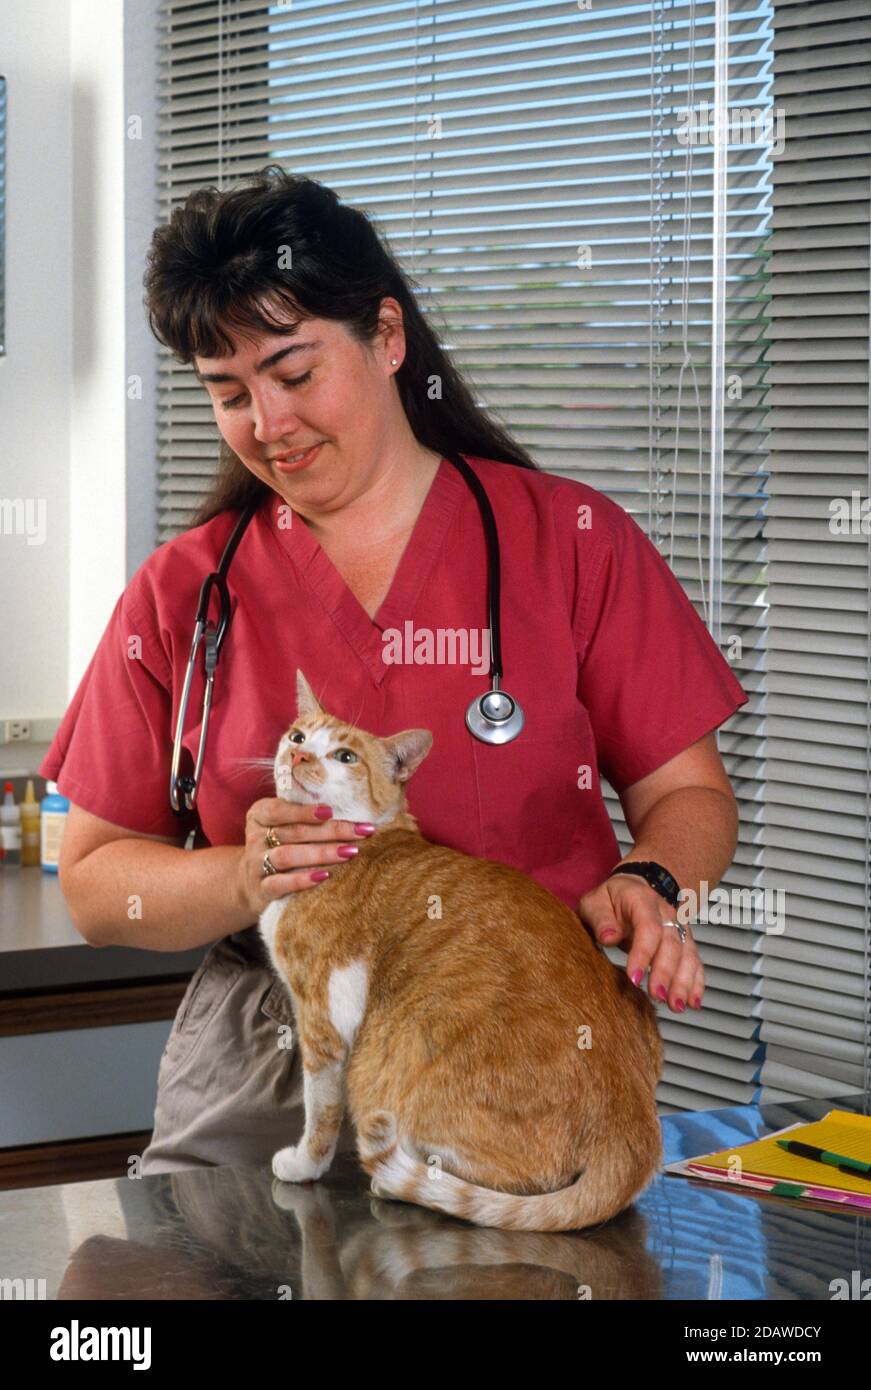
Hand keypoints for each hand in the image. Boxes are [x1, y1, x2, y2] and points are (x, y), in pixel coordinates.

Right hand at [236, 798, 374, 918]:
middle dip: (331, 831)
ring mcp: (256, 864)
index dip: (305, 811)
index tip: (331, 811)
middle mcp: (256, 838)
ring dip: (321, 853)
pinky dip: (301, 880)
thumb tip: (350, 805)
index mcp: (259, 814)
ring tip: (349, 852)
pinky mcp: (260, 889)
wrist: (250, 882)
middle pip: (294, 833)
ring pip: (287, 856)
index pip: (280, 809)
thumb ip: (305, 814)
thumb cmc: (279, 844)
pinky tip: (324, 877)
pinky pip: (280, 884)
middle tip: (360, 832)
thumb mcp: (283, 824)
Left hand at [578, 873, 703, 1013]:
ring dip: (684, 982)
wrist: (632, 889)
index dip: (643, 954)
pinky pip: (695, 962)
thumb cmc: (611, 899)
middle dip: (665, 973)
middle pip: (671, 944)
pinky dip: (696, 983)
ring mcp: (679, 927)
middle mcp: (666, 913)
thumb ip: (600, 919)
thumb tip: (608, 937)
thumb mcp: (595, 903)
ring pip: (688, 955)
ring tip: (676, 1006)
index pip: (648, 927)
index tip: (634, 978)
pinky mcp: (685, 942)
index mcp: (642, 899)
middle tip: (657, 996)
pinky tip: (693, 1002)